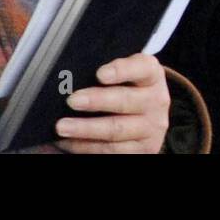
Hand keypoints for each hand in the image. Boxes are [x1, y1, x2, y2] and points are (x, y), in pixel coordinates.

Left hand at [54, 53, 170, 153]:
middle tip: (72, 101)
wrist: (150, 114)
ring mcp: (151, 128)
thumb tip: (74, 72)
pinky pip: (112, 151)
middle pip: (125, 101)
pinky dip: (87, 147)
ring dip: (86, 129)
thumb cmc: (131, 86)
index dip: (121, 70)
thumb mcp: (128, 72)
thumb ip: (108, 70)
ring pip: (116, 130)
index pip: (141, 68)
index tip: (100, 74)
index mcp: (152, 75)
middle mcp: (156, 101)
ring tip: (63, 127)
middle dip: (96, 101)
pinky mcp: (144, 149)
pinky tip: (69, 142)